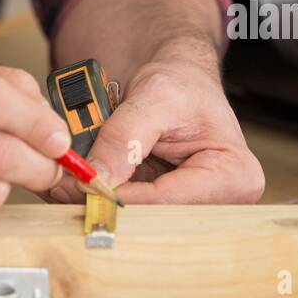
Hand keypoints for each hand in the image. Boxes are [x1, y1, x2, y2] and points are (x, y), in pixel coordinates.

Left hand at [45, 51, 264, 203]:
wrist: (179, 78)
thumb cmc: (182, 82)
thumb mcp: (155, 96)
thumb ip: (126, 135)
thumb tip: (97, 177)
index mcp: (234, 176)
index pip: (171, 202)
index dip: (122, 198)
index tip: (82, 187)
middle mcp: (219, 203)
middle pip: (153, 218)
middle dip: (105, 203)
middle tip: (64, 186)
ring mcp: (190, 208)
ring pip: (135, 220)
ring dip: (96, 203)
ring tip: (63, 181)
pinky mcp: (164, 207)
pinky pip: (127, 210)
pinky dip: (98, 196)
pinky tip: (73, 184)